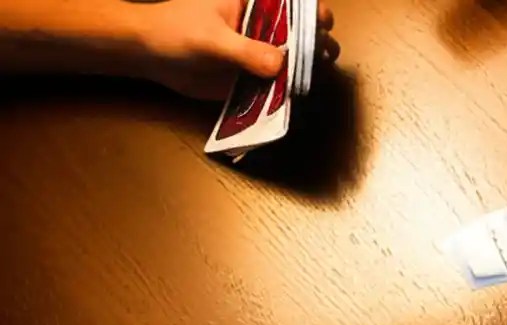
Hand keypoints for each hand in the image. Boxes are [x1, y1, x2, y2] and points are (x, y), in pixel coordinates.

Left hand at [132, 0, 335, 99]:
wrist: (150, 54)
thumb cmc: (177, 30)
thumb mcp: (211, 38)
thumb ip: (244, 50)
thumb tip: (280, 65)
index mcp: (260, 4)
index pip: (299, 6)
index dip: (316, 15)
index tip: (320, 28)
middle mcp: (268, 27)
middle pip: (308, 34)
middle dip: (319, 46)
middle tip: (317, 59)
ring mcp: (264, 54)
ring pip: (298, 63)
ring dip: (307, 73)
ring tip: (305, 82)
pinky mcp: (256, 79)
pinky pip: (280, 86)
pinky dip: (288, 94)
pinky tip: (292, 99)